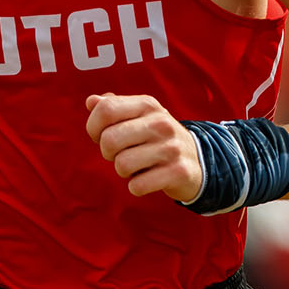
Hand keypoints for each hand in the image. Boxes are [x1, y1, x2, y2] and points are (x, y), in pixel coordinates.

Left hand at [85, 93, 201, 201]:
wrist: (197, 160)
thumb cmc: (157, 137)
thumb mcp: (139, 116)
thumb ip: (113, 107)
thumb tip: (91, 102)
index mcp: (147, 105)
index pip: (105, 110)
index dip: (93, 127)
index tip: (100, 136)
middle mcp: (161, 123)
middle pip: (109, 140)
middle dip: (108, 153)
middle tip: (121, 154)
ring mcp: (171, 147)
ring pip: (122, 165)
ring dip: (123, 171)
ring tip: (137, 165)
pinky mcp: (178, 172)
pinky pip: (137, 186)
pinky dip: (137, 186)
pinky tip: (148, 178)